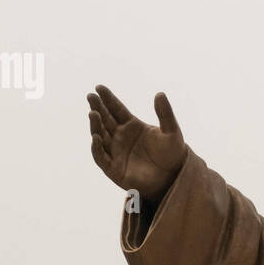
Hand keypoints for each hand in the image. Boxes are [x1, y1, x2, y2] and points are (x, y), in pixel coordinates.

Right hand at [87, 85, 185, 202]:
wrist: (173, 177)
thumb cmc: (172, 153)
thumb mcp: (171, 131)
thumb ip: (165, 113)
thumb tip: (160, 93)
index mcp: (132, 125)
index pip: (116, 109)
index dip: (107, 98)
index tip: (99, 87)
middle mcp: (120, 136)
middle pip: (105, 119)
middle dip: (97, 107)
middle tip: (91, 96)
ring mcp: (115, 151)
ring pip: (100, 135)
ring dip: (95, 125)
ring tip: (93, 113)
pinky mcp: (113, 168)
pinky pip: (101, 156)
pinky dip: (97, 147)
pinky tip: (96, 137)